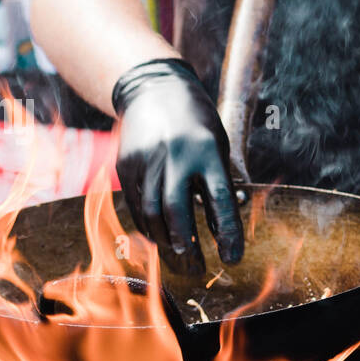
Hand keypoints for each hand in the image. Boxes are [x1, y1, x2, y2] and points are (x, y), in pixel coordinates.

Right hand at [111, 58, 243, 271]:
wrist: (154, 89)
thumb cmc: (197, 123)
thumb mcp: (218, 146)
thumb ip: (219, 184)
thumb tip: (222, 232)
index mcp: (206, 150)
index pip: (219, 199)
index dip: (227, 233)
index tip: (233, 258)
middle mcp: (173, 155)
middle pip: (176, 212)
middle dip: (187, 248)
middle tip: (198, 271)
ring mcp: (145, 160)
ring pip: (152, 214)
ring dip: (166, 245)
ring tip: (180, 262)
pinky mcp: (125, 165)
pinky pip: (137, 206)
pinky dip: (150, 228)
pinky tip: (161, 240)